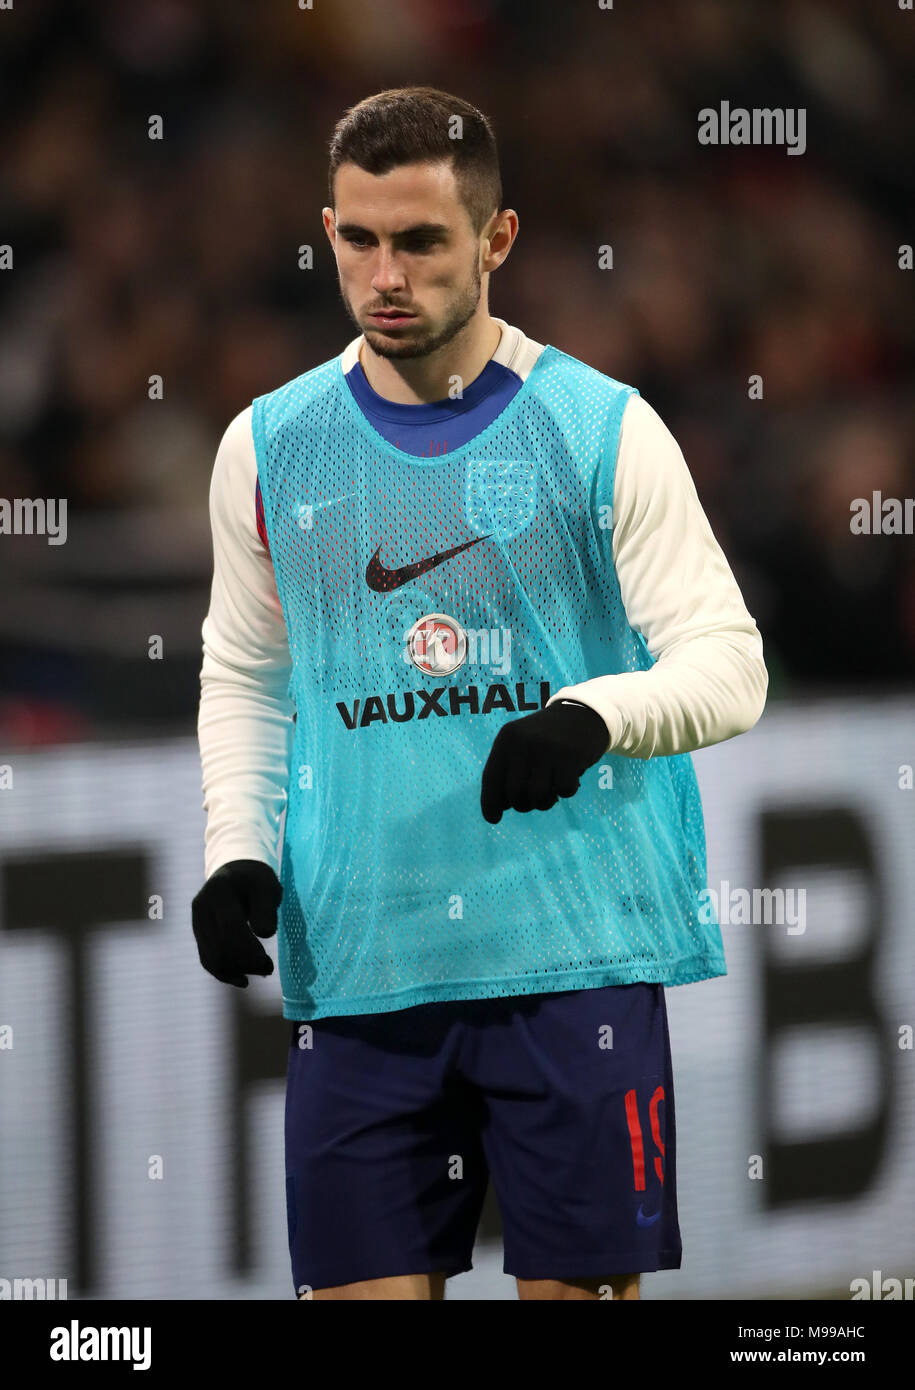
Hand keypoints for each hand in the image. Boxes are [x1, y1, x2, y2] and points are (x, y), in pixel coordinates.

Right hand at [191, 858, 281, 986]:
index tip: (269, 962)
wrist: (235, 872)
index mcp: (219, 892)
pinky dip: (224, 973)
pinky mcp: (198, 934)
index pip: (231, 928)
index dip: (250, 950)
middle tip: (268, 968)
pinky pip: (207, 959)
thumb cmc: (255, 880)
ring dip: (237, 970)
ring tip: (261, 971)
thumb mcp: (267, 886)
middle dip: (245, 964)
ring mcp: (197, 921)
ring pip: (212, 957)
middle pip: (219, 947)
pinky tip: (242, 980)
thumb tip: (265, 934)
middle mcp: (202, 907)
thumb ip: (267, 908)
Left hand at [480, 700, 608, 824]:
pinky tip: (570, 779)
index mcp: (507, 738)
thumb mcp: (522, 746)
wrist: (583, 714)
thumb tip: (500, 808)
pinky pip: (564, 790)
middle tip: (534, 799)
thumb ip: (509, 772)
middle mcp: (523, 741)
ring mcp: (547, 748)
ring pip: (538, 796)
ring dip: (546, 802)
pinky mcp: (570, 755)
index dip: (490, 802)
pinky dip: (567, 791)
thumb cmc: (548, 738)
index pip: (491, 777)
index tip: (494, 819)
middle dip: (524, 804)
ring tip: (552, 791)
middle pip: (515, 793)